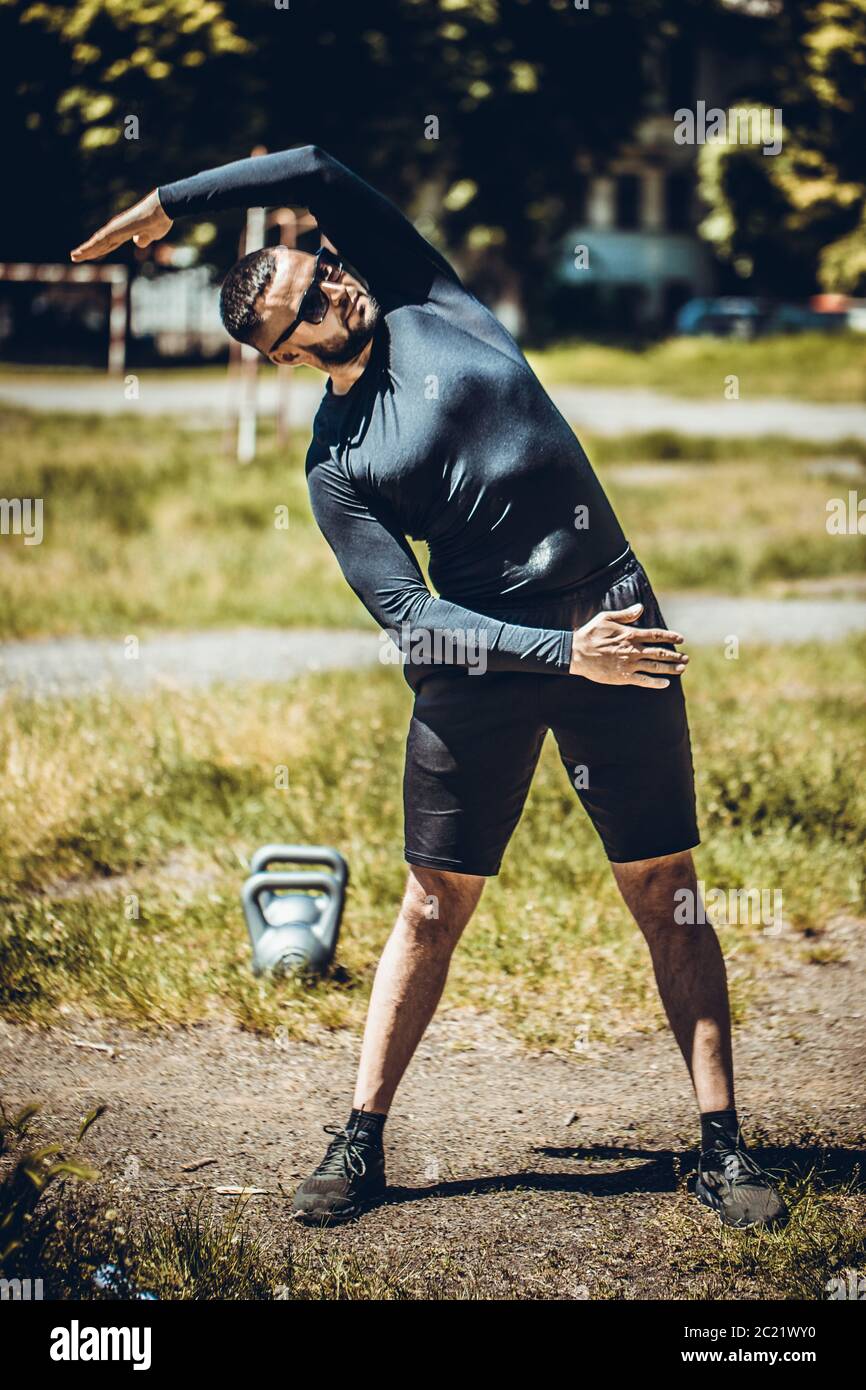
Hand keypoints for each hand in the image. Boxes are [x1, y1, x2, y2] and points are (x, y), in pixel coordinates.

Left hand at [70, 190, 172, 261]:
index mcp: (125, 232)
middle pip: (100, 243)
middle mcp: (117, 229)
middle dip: (88, 251)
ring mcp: (116, 228)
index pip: (109, 244)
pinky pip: (102, 239)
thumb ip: (144, 239)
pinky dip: (92, 246)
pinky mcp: (117, 228)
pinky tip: (83, 251)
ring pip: (98, 242)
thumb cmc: (160, 220)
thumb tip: (138, 242)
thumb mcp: (152, 235)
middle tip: (74, 257)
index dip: (99, 250)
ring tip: (74, 256)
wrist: (162, 209)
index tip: (90, 256)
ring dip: (85, 250)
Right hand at [569, 602, 687, 688]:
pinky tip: (665, 683)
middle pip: (660, 652)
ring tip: (682, 669)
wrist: (576, 653)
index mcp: (630, 634)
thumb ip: (625, 615)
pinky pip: (644, 681)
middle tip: (686, 659)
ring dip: (670, 668)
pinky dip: (656, 682)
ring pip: (655, 666)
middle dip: (675, 656)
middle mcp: (633, 650)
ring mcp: (629, 664)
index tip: (681, 639)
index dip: (670, 637)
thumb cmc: (590, 633)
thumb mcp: (606, 618)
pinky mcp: (623, 677)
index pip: (656, 635)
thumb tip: (641, 608)